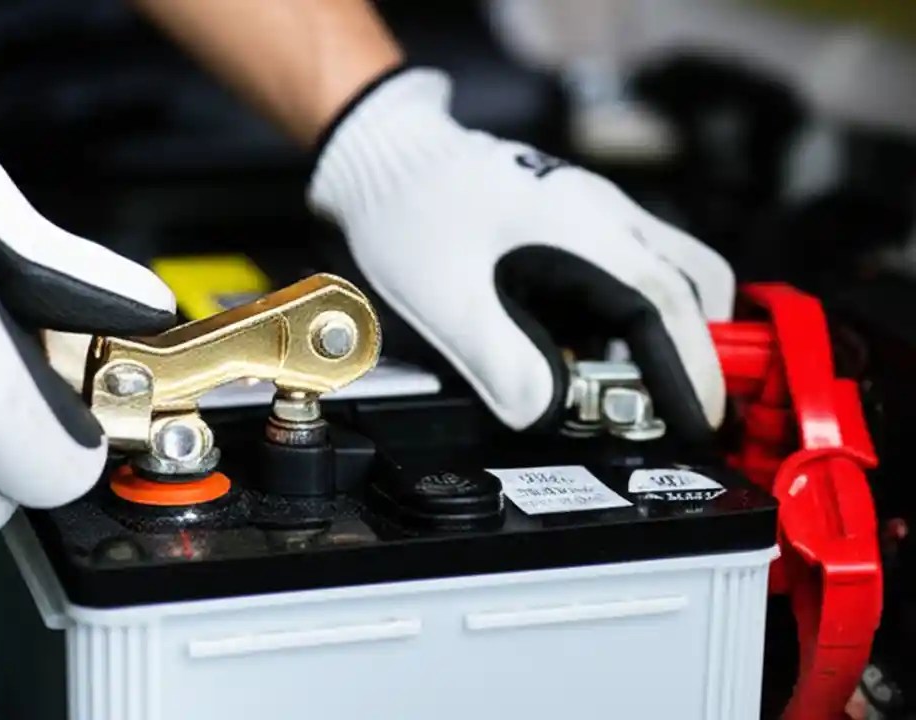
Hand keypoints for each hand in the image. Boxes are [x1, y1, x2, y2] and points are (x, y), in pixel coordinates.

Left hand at [308, 68, 732, 441]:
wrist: (389, 155)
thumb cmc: (412, 216)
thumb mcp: (446, 303)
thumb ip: (502, 364)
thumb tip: (549, 415)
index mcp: (582, 229)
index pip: (664, 308)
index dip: (688, 373)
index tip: (697, 426)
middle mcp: (604, 213)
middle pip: (694, 284)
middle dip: (701, 352)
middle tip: (683, 414)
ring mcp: (596, 209)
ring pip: (672, 271)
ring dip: (670, 331)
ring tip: (634, 389)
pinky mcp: (578, 217)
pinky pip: (633, 266)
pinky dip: (635, 313)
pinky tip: (590, 347)